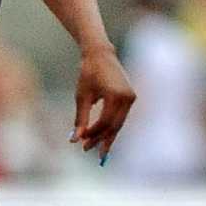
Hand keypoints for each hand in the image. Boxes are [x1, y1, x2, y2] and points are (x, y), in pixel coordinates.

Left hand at [71, 46, 135, 162]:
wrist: (100, 54)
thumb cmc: (88, 73)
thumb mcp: (81, 96)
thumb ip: (80, 118)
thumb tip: (74, 139)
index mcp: (116, 96)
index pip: (105, 122)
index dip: (93, 133)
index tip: (81, 141)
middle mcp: (127, 98)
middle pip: (114, 126)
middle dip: (101, 140)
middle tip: (88, 151)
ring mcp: (131, 98)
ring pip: (119, 123)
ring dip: (107, 136)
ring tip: (98, 149)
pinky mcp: (130, 97)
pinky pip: (121, 116)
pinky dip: (112, 126)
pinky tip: (104, 136)